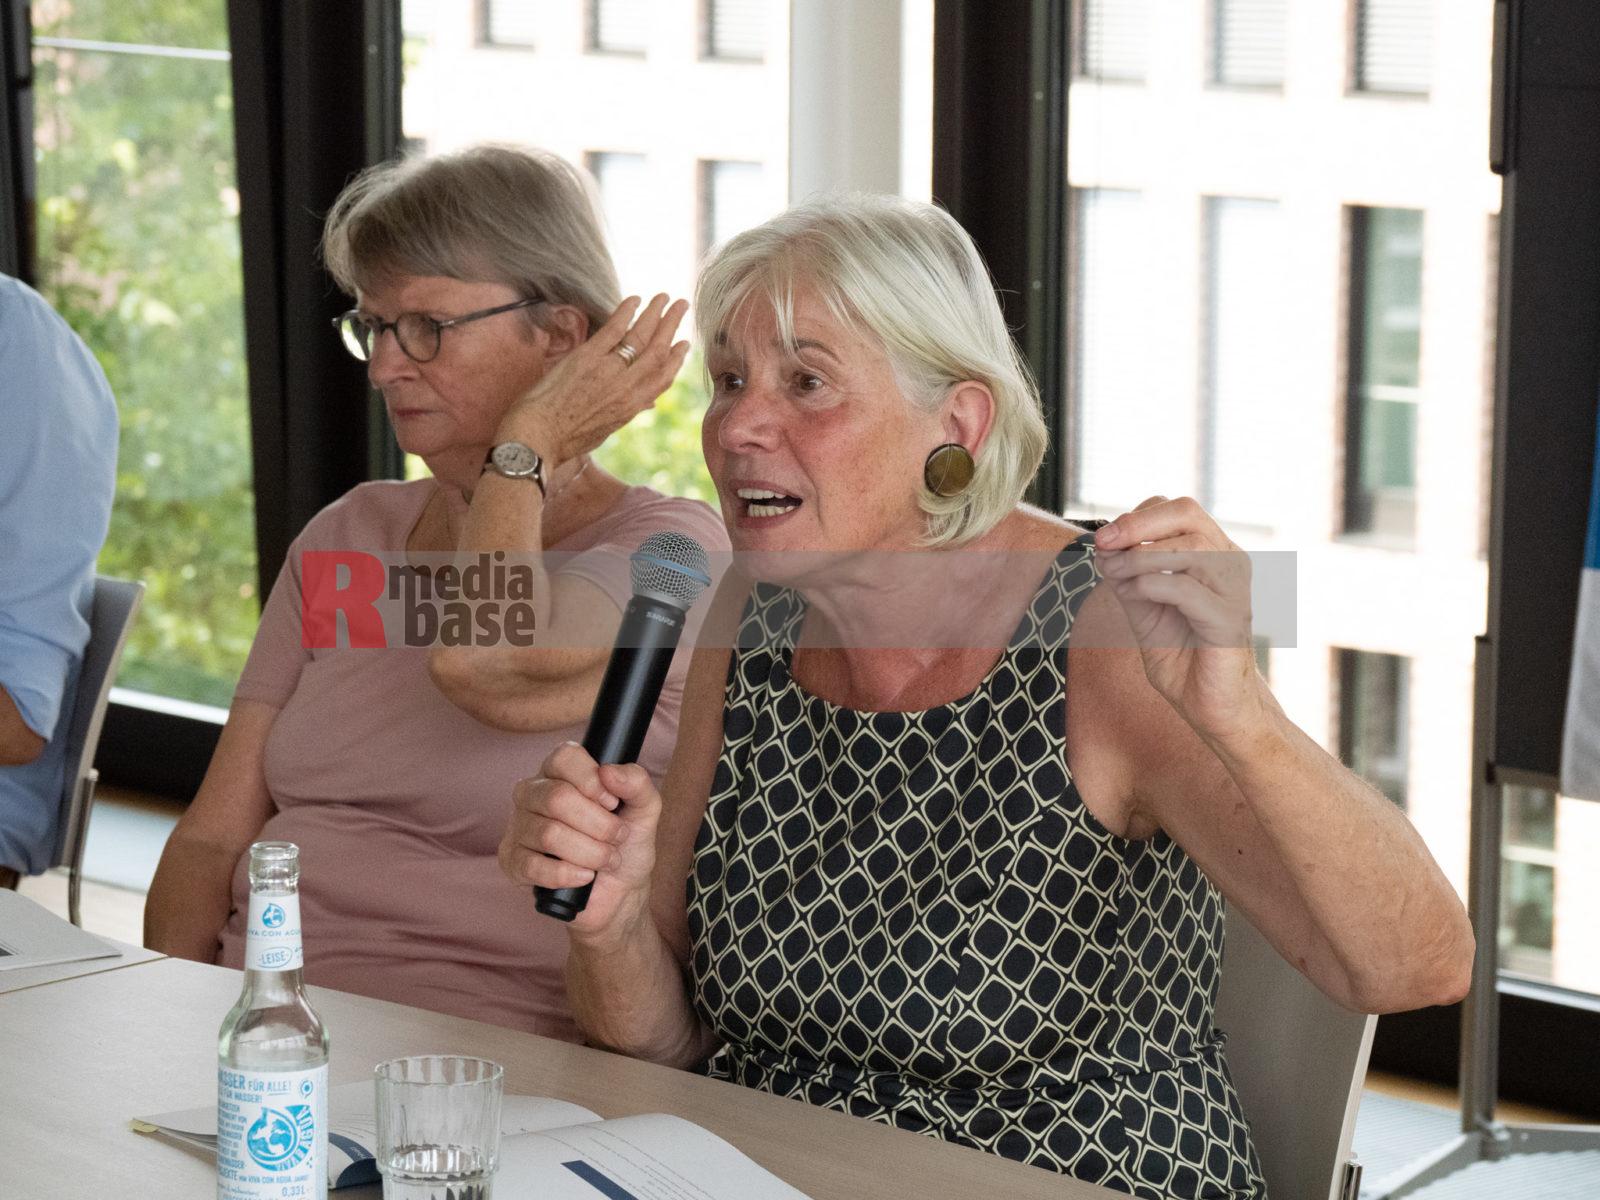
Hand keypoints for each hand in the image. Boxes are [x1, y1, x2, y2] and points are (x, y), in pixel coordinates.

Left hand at [497, 294, 689, 466]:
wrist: (538, 437)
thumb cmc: (568, 438)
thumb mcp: (606, 428)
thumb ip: (628, 410)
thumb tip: (648, 403)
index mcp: (633, 406)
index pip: (664, 377)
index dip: (677, 358)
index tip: (684, 343)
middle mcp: (627, 386)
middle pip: (658, 350)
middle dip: (672, 325)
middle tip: (681, 306)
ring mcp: (608, 370)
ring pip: (641, 336)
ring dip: (655, 313)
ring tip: (664, 297)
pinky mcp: (587, 357)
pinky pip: (613, 328)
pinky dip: (626, 311)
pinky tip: (635, 299)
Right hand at [498, 742, 662, 940]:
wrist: (621, 892)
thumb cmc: (626, 844)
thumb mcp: (645, 809)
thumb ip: (636, 782)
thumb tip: (609, 771)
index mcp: (561, 772)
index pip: (564, 757)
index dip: (592, 781)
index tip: (613, 803)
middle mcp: (533, 793)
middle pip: (557, 797)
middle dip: (599, 825)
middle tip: (617, 837)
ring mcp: (518, 826)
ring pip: (549, 834)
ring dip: (590, 853)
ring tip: (606, 859)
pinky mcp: (512, 861)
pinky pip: (533, 866)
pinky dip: (568, 874)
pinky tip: (584, 875)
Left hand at [1095, 496, 1266, 741]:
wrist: (1210, 706)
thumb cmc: (1181, 655)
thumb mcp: (1143, 608)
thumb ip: (1127, 577)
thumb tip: (1102, 546)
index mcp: (1215, 553)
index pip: (1180, 509)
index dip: (1137, 516)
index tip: (1104, 538)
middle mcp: (1231, 563)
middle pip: (1188, 513)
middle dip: (1137, 524)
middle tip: (1103, 543)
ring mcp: (1235, 590)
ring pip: (1190, 547)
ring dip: (1140, 557)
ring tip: (1115, 574)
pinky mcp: (1229, 621)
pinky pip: (1188, 589)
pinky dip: (1153, 585)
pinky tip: (1135, 594)